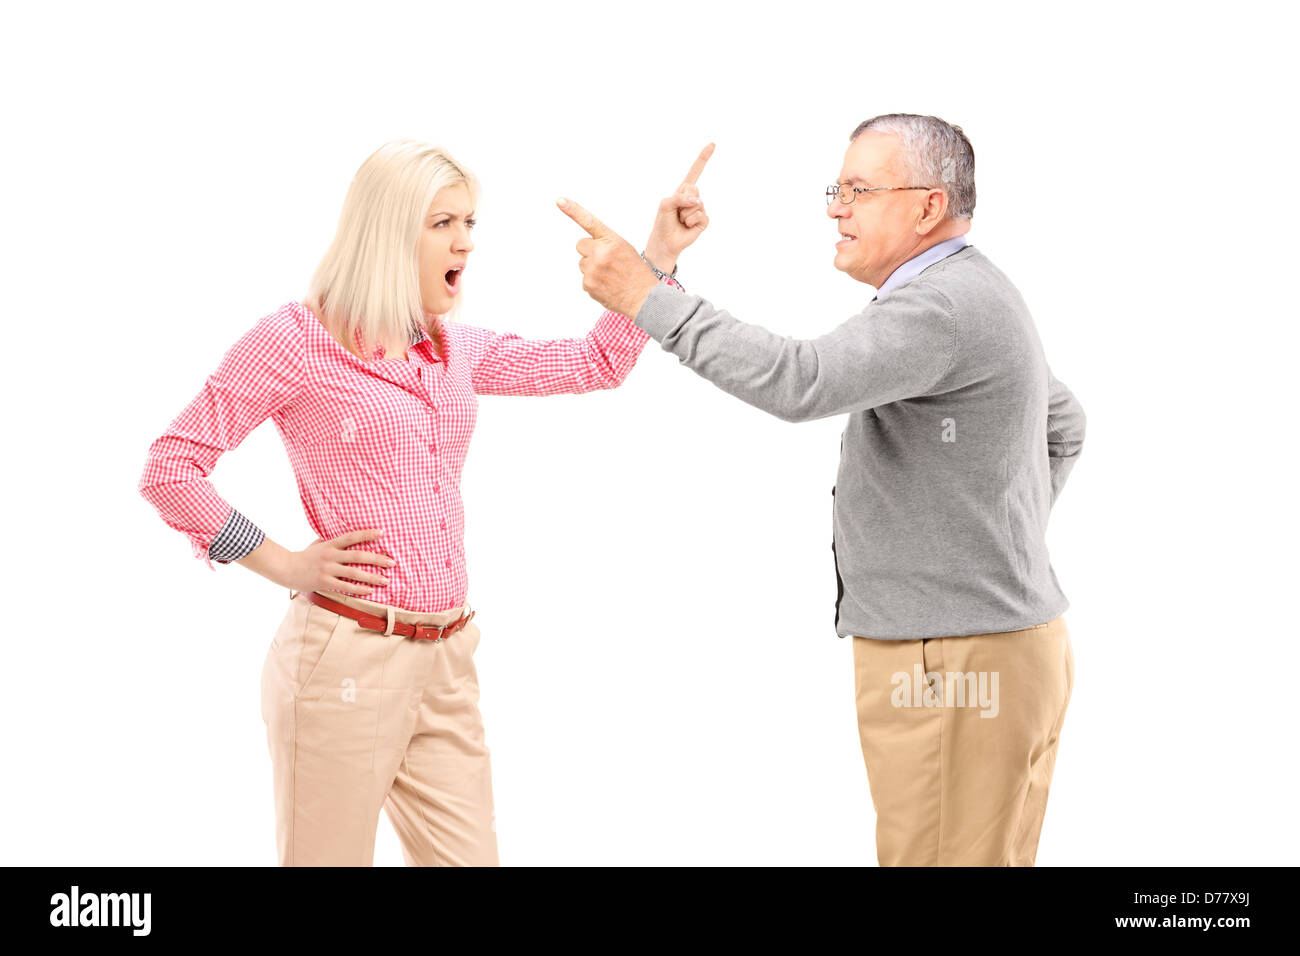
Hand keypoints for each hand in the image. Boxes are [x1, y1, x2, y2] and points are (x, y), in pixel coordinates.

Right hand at [285, 528, 395, 596]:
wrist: (286, 569)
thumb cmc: (304, 556)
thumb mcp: (317, 544)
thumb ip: (331, 541)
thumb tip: (346, 537)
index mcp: (330, 544)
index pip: (351, 536)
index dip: (367, 534)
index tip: (382, 533)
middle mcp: (331, 556)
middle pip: (358, 556)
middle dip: (377, 559)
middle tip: (392, 562)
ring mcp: (328, 569)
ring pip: (354, 573)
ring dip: (372, 577)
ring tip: (386, 580)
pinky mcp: (325, 582)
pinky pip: (346, 586)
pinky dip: (359, 589)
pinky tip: (370, 590)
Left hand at [557, 198, 659, 318]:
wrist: (644, 298)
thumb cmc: (636, 273)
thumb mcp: (625, 249)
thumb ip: (606, 244)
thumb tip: (588, 248)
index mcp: (612, 240)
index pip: (589, 221)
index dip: (573, 210)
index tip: (559, 200)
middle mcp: (601, 253)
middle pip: (581, 245)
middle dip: (589, 252)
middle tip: (606, 262)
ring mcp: (593, 269)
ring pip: (582, 264)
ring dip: (592, 269)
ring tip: (610, 276)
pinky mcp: (588, 284)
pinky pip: (584, 280)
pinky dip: (594, 284)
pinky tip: (607, 286)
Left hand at [644, 142, 714, 274]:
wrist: (665, 242)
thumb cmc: (663, 222)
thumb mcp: (666, 204)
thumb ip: (680, 198)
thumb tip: (698, 202)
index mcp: (683, 190)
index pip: (695, 171)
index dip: (703, 158)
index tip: (712, 145)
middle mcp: (693, 197)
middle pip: (694, 188)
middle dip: (683, 200)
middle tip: (677, 211)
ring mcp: (700, 208)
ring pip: (697, 203)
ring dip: (685, 213)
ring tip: (680, 220)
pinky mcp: (704, 221)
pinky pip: (701, 215)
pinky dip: (691, 221)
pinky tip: (687, 226)